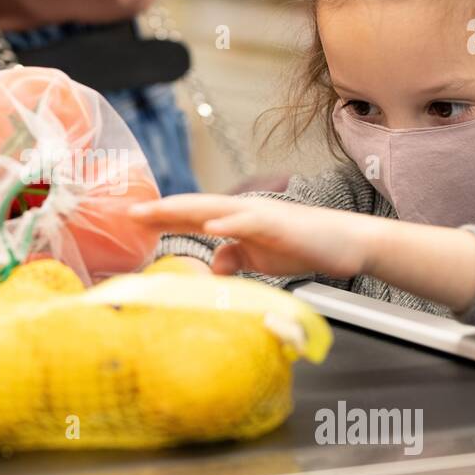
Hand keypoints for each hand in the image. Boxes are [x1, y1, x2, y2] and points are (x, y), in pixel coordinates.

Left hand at [129, 194, 379, 278]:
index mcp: (233, 221)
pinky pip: (249, 221)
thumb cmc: (301, 247)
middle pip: (193, 208)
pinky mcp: (278, 223)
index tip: (132, 221)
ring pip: (214, 208)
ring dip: (184, 209)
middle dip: (160, 210)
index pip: (189, 218)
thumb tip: (213, 266)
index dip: (161, 218)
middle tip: (130, 213)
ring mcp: (259, 215)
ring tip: (156, 211)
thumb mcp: (258, 259)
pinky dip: (229, 223)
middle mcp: (240, 212)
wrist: (345, 244)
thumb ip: (233, 259)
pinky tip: (209, 227)